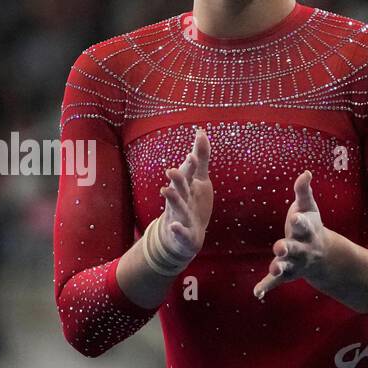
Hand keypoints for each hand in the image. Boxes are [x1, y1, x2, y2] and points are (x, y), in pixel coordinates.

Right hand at [156, 128, 213, 264]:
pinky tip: (175, 226)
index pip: (188, 173)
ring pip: (177, 207)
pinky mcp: (184, 233)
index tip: (192, 155)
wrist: (183, 235)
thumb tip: (201, 131)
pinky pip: (180, 231)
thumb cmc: (192, 203)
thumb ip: (202, 157)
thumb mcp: (199, 179)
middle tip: (171, 170)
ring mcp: (181, 216)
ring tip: (165, 190)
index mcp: (186, 186)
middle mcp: (181, 199)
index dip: (190, 165)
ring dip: (172, 199)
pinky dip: (177, 229)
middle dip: (176, 180)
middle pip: (179, 188)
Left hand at [253, 170, 329, 298]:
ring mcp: (295, 262)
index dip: (300, 221)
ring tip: (274, 269)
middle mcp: (302, 248)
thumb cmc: (310, 225)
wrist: (324, 254)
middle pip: (295, 248)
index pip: (304, 224)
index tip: (295, 217)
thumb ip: (303, 191)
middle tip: (281, 247)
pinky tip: (257, 293)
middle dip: (288, 248)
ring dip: (279, 268)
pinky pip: (276, 282)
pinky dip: (267, 287)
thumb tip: (305, 172)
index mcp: (306, 229)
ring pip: (286, 266)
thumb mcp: (309, 207)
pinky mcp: (287, 274)